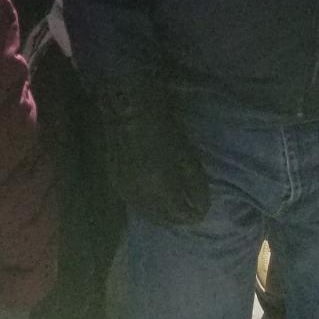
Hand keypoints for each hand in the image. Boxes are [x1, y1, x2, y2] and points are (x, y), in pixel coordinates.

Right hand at [97, 83, 208, 226]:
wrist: (124, 100)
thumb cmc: (159, 119)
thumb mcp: (184, 149)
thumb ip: (195, 181)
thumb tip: (201, 203)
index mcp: (159, 184)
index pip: (180, 214)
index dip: (195, 213)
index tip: (203, 208)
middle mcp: (139, 193)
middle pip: (162, 218)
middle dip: (178, 218)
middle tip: (191, 210)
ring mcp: (124, 188)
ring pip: (146, 213)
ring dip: (162, 214)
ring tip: (175, 206)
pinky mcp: (114, 180)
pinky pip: (134, 203)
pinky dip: (147, 205)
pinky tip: (155, 198)